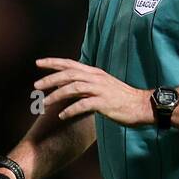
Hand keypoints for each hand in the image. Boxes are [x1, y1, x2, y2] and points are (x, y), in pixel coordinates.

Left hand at [34, 58, 150, 126]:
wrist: (142, 106)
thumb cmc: (123, 98)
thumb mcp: (104, 86)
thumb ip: (89, 85)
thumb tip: (73, 88)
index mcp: (94, 73)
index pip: (70, 64)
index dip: (53, 62)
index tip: (38, 63)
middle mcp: (96, 78)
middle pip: (68, 74)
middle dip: (50, 79)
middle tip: (36, 86)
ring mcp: (100, 89)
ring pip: (73, 88)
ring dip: (57, 95)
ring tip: (45, 103)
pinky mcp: (104, 103)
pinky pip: (83, 105)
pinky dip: (71, 110)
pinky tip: (62, 116)